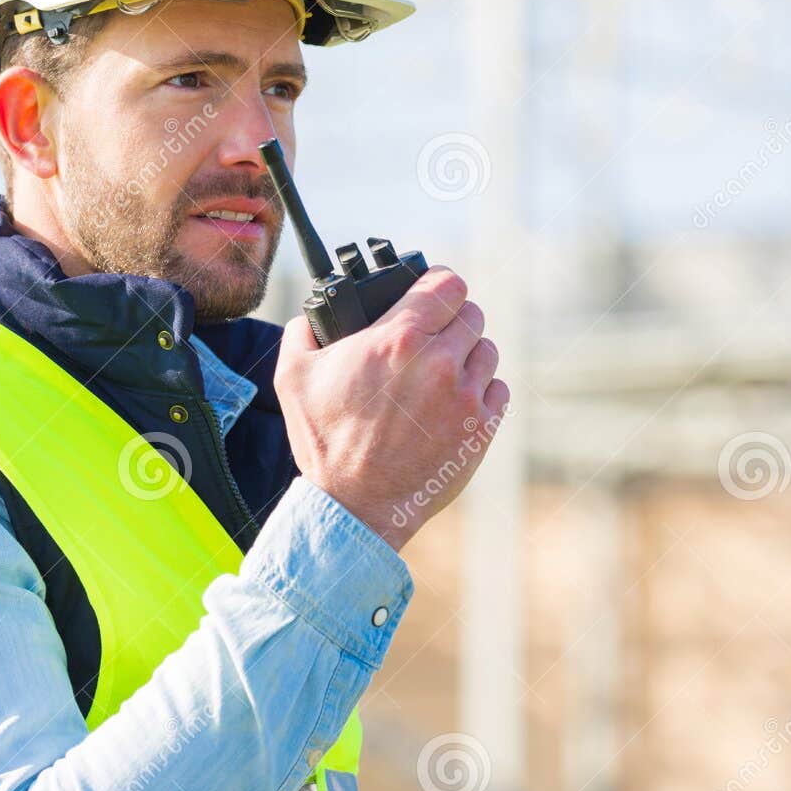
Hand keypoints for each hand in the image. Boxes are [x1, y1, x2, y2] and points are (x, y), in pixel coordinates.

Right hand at [273, 266, 509, 551]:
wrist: (356, 507)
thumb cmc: (324, 443)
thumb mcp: (293, 377)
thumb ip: (302, 330)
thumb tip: (314, 314)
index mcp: (397, 340)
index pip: (448, 284)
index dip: (438, 284)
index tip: (430, 293)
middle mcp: (439, 363)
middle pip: (471, 313)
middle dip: (449, 320)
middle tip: (429, 338)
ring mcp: (465, 397)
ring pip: (486, 349)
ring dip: (467, 355)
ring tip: (440, 372)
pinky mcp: (481, 429)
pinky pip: (498, 389)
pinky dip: (481, 391)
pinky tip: (454, 401)